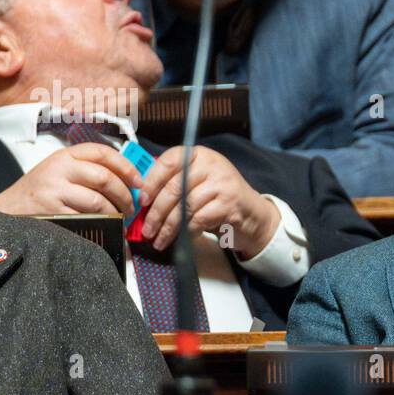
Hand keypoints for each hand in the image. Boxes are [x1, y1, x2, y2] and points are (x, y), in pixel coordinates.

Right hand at [0, 143, 142, 216]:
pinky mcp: (51, 209)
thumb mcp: (60, 172)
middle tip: (131, 207)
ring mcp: (54, 188)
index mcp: (65, 156)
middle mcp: (59, 168)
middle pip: (105, 177)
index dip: (126, 166)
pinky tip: (103, 226)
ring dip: (115, 212)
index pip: (103, 152)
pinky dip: (100, 223)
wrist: (6, 210)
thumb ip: (88, 171)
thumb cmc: (40, 193)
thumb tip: (128, 182)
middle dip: (125, 195)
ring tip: (119, 218)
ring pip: (98, 200)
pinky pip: (85, 217)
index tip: (138, 182)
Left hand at [139, 146, 279, 257]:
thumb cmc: (219, 198)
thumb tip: (141, 198)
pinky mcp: (229, 203)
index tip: (143, 201)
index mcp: (199, 155)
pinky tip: (183, 238)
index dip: (152, 181)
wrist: (251, 213)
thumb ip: (173, 183)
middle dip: (157, 213)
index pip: (168, 161)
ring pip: (185, 207)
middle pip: (174, 188)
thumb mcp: (197, 182)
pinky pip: (199, 220)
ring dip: (169, 228)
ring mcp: (222, 183)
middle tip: (148, 229)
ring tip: (161, 240)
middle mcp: (211, 164)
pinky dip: (187, 232)